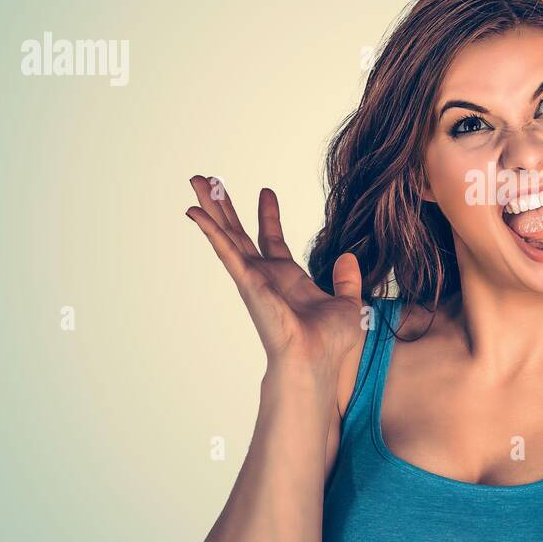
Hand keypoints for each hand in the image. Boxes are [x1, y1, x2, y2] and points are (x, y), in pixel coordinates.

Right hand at [184, 175, 364, 371]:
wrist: (317, 359)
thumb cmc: (330, 344)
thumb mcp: (348, 304)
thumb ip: (346, 280)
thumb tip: (347, 258)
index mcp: (288, 279)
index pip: (274, 240)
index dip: (269, 216)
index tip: (266, 191)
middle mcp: (266, 276)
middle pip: (240, 233)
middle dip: (225, 207)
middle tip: (210, 181)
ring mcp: (253, 278)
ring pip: (227, 235)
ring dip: (211, 208)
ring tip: (196, 182)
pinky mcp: (247, 281)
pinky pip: (226, 250)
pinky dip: (210, 230)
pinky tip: (194, 213)